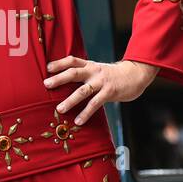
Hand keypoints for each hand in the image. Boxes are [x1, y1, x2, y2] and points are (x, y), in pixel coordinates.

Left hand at [43, 56, 157, 124]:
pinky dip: (86, 113)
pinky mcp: (109, 92)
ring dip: (70, 100)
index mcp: (90, 65)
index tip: (47, 68)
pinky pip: (95, 104)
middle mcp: (94, 71)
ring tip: (60, 109)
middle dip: (59, 78)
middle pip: (74, 72)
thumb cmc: (113, 75)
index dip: (59, 63)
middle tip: (46, 84)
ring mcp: (102, 82)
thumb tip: (64, 82)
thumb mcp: (98, 70)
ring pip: (83, 91)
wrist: (136, 75)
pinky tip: (78, 120)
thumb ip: (84, 74)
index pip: (72, 60)